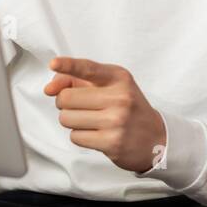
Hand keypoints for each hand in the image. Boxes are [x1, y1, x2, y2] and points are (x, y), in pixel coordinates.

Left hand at [43, 58, 167, 173]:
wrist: (156, 138)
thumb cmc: (128, 109)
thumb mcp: (112, 87)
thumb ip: (79, 81)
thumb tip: (50, 89)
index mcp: (119, 78)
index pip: (88, 68)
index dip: (68, 65)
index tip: (54, 64)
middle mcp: (119, 97)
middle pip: (66, 97)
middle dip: (65, 104)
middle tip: (79, 107)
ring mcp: (116, 121)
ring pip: (67, 118)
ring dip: (71, 121)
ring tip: (89, 121)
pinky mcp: (112, 142)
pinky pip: (75, 137)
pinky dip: (80, 136)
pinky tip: (96, 134)